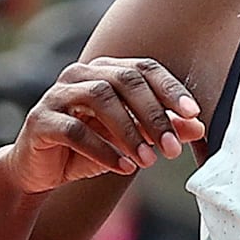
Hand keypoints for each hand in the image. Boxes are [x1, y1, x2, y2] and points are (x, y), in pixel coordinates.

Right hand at [1, 57, 205, 194]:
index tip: (193, 113)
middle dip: (154, 114)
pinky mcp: (40, 121)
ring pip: (100, 99)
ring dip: (130, 131)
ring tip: (149, 161)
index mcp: (104, 71)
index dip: (170, 88)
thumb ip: (162, 129)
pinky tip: (124, 168)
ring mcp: (57, 95)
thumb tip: (198, 126)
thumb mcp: (131, 140)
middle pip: (125, 81)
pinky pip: (75, 130)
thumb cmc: (88, 149)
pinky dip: (104, 150)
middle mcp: (80, 75)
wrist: (40, 171)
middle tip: (172, 148)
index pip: (143, 68)